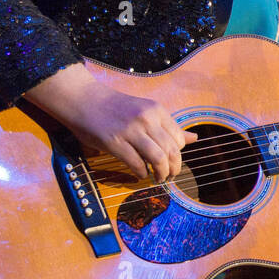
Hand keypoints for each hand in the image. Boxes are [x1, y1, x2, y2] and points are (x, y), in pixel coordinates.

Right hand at [23, 63, 195, 181]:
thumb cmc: (116, 108)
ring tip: (158, 179)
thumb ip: (168, 127)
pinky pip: (136, 164)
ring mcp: (130, 130)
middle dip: (174, 169)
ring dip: (161, 174)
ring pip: (158, 159)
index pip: (179, 140)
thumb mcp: (146, 112)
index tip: (173, 163)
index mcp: (157, 111)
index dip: (178, 156)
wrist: (84, 100)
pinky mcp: (114, 142)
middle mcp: (147, 119)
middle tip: (169, 177)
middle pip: (172, 151)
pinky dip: (141, 173)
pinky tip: (140, 174)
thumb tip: (194, 139)